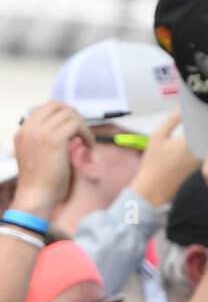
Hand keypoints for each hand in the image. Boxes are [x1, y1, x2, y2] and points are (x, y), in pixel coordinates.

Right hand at [13, 100, 93, 219]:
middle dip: (74, 116)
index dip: (63, 114)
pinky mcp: (54, 139)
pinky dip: (86, 133)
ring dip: (82, 126)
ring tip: (87, 142)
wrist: (36, 195)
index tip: (74, 127)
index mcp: (24, 130)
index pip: (46, 108)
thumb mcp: (39, 155)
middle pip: (57, 106)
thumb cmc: (40, 182)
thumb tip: (70, 132)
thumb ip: (48, 140)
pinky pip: (75, 125)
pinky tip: (89, 146)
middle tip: (83, 132)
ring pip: (68, 114)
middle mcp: (30, 127)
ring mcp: (41, 131)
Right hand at [129, 110, 199, 207]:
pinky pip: (206, 148)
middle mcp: (201, 151)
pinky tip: (200, 132)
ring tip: (206, 115)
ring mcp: (202, 160)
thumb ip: (173, 119)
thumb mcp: (159, 135)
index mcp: (191, 142)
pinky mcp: (200, 166)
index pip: (207, 123)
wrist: (154, 188)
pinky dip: (205, 140)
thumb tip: (184, 107)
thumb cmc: (154, 161)